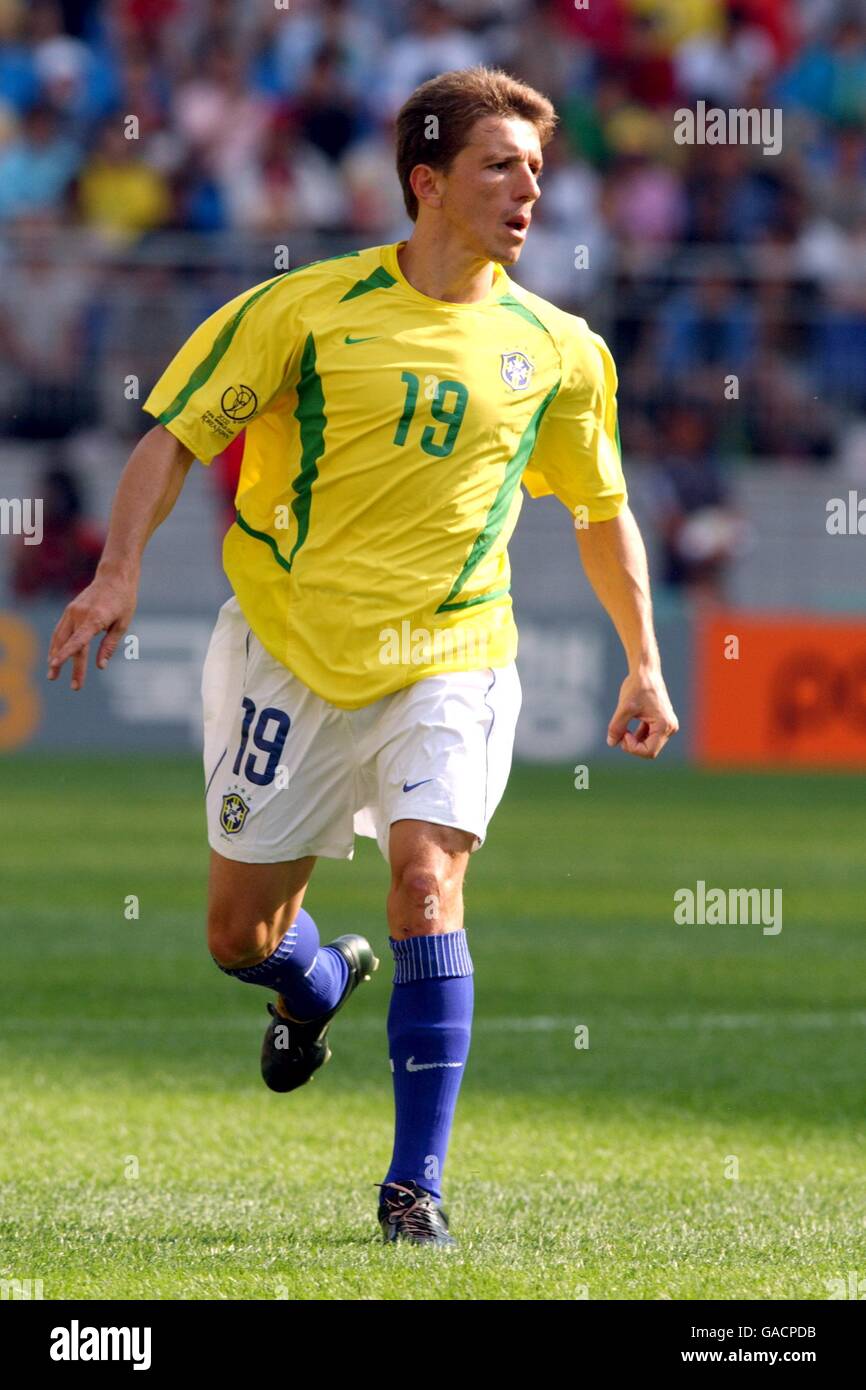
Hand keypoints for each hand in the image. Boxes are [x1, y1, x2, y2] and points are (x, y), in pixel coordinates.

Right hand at [46, 572, 137, 691]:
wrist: (114, 577)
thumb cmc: (123, 601)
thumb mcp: (123, 624)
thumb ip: (109, 645)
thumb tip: (100, 666)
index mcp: (95, 618)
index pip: (78, 640)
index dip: (66, 654)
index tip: (55, 665)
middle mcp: (80, 614)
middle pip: (69, 644)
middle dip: (67, 666)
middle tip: (73, 686)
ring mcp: (72, 611)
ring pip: (59, 638)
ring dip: (55, 656)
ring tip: (53, 674)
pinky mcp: (70, 610)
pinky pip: (60, 630)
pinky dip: (57, 645)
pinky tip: (55, 657)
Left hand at [606, 669, 678, 758]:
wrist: (646, 672)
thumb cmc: (637, 686)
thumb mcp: (624, 708)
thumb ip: (617, 727)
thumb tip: (612, 743)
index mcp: (665, 725)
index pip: (649, 752)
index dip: (632, 748)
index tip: (623, 733)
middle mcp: (670, 727)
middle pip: (650, 751)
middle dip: (633, 746)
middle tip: (621, 732)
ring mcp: (668, 726)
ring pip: (649, 745)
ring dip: (634, 741)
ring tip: (623, 728)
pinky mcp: (662, 723)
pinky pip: (649, 737)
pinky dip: (637, 735)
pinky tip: (627, 727)